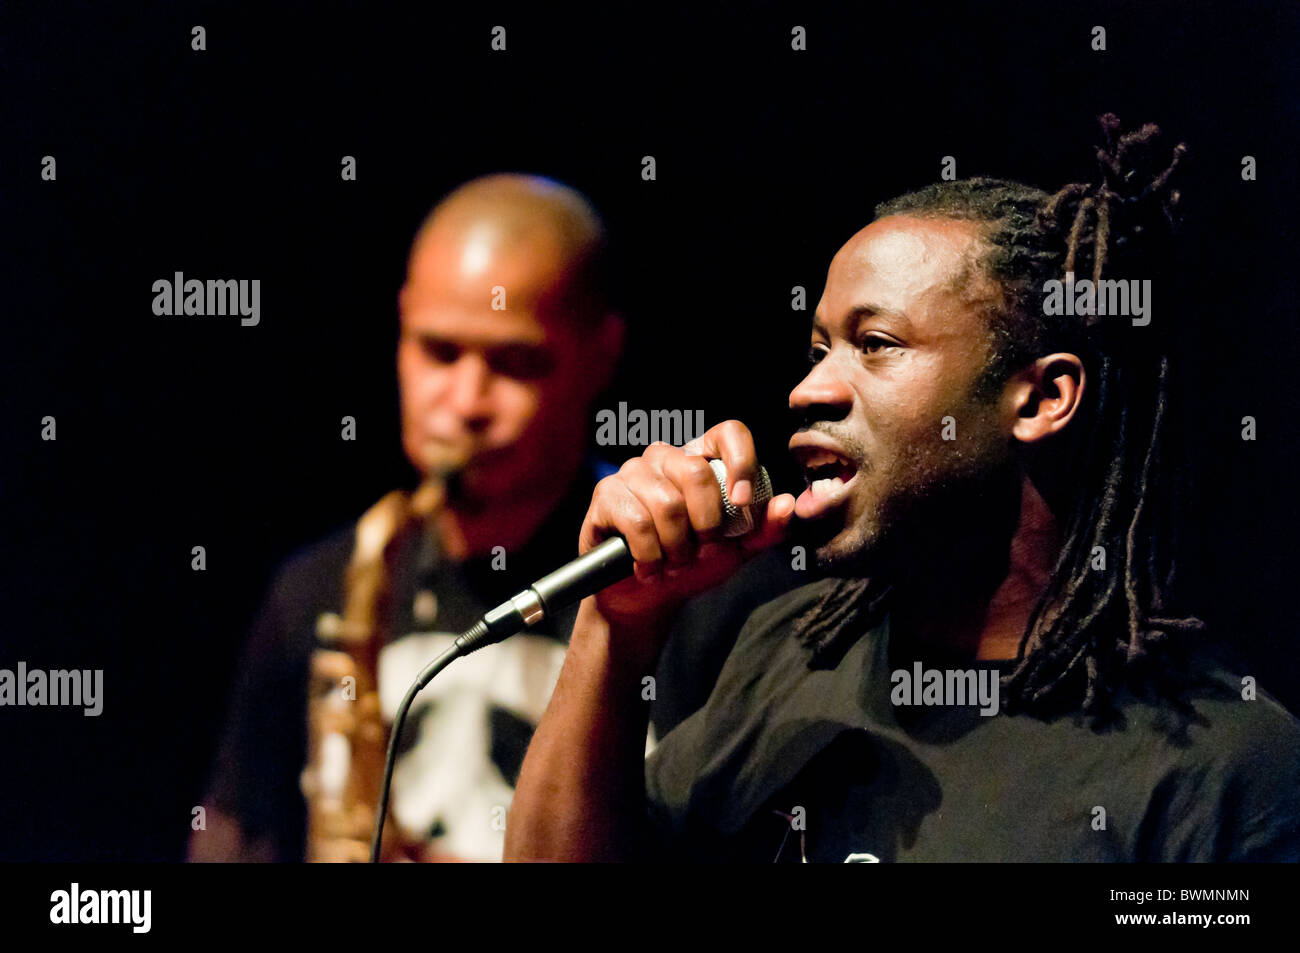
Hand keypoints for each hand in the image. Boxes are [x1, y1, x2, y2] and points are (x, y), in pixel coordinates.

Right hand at [578, 420, 796, 635]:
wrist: (645, 597)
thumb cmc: (692, 564)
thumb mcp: (735, 551)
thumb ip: (764, 530)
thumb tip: (787, 504)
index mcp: (702, 460)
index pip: (729, 432)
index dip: (741, 462)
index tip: (742, 503)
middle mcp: (666, 456)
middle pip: (697, 472)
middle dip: (706, 525)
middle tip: (700, 552)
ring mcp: (632, 472)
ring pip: (667, 503)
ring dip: (676, 548)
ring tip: (672, 563)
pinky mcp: (606, 494)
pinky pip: (636, 521)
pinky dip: (649, 556)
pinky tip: (647, 569)